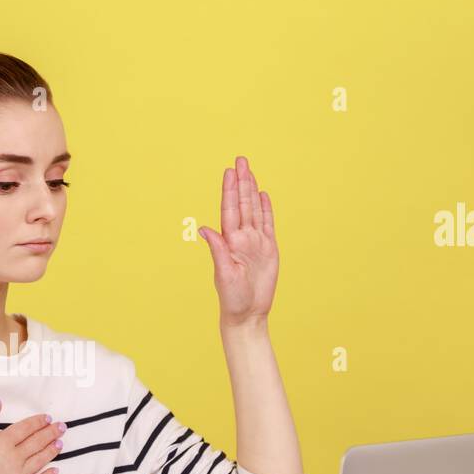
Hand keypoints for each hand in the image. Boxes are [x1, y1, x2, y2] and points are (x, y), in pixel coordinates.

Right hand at [0, 400, 64, 473]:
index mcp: (3, 443)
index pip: (24, 429)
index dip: (37, 422)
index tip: (48, 418)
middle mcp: (15, 458)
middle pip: (36, 442)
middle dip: (50, 433)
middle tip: (62, 427)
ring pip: (40, 460)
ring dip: (51, 451)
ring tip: (60, 443)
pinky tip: (55, 471)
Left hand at [198, 155, 279, 327]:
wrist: (248, 313)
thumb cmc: (232, 298)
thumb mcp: (223, 274)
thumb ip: (217, 249)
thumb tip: (204, 229)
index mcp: (229, 242)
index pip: (229, 210)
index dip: (229, 190)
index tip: (229, 171)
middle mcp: (242, 238)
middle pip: (242, 204)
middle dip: (241, 182)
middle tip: (240, 160)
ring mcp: (256, 242)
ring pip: (254, 210)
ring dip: (252, 190)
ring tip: (250, 171)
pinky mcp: (269, 249)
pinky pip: (268, 224)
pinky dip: (266, 209)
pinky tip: (263, 195)